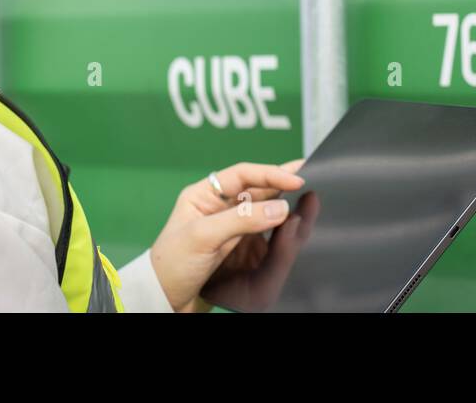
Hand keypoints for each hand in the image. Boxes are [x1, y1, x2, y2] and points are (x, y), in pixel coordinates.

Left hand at [148, 160, 305, 312]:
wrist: (164, 301)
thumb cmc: (171, 265)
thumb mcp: (203, 237)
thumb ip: (241, 220)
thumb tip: (280, 209)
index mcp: (204, 195)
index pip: (242, 175)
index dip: (270, 174)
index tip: (296, 179)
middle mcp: (221, 208)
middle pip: (258, 190)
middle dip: (283, 185)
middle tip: (312, 180)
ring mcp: (232, 230)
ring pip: (266, 212)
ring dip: (285, 208)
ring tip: (308, 203)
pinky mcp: (241, 250)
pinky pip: (267, 236)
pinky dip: (282, 231)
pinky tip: (295, 228)